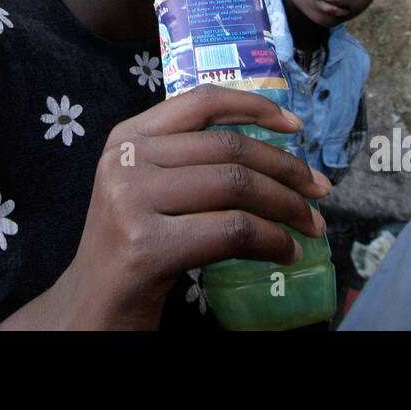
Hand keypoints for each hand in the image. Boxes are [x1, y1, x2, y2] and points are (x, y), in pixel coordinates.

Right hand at [45, 85, 330, 329]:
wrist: (90, 307)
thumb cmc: (130, 247)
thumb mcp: (147, 188)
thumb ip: (187, 159)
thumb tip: (269, 151)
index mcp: (127, 137)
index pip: (200, 102)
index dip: (255, 106)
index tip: (296, 127)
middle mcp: (126, 160)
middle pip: (229, 149)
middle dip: (287, 170)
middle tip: (320, 191)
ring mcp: (132, 201)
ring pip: (237, 187)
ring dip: (288, 207)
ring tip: (311, 226)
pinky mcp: (148, 246)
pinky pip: (233, 231)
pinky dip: (272, 241)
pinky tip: (286, 253)